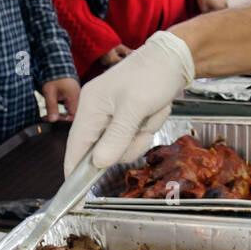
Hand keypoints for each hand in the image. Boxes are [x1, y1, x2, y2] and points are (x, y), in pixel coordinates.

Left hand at [40, 77, 79, 121]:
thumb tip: (53, 121)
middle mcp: (78, 98)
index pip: (73, 116)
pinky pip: (70, 106)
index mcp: (75, 98)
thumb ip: (52, 107)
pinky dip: (62, 110)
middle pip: (73, 115)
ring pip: (71, 111)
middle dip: (60, 118)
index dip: (63, 120)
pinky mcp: (74, 96)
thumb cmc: (53, 77)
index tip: (51, 119)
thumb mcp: (49, 92)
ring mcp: (77, 97)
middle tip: (47, 118)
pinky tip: (53, 109)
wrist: (56, 65)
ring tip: (47, 115)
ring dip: (60, 114)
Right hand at [63, 30, 195, 174]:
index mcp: (91, 106)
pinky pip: (136, 134)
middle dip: (128, 144)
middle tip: (142, 129)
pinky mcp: (128, 114)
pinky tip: (155, 109)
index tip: (77, 191)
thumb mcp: (135, 108)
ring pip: (123, 144)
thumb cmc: (152, 75)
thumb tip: (98, 163)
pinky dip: (149, 125)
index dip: (76, 169)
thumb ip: (116, 137)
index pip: (75, 146)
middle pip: (103, 150)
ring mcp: (113, 113)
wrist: (175, 57)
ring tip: (152, 112)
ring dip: (142, 133)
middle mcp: (98, 111)